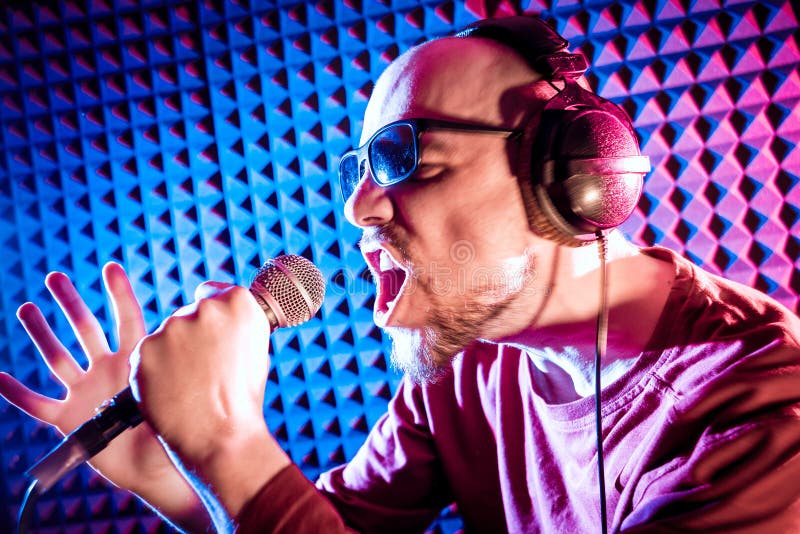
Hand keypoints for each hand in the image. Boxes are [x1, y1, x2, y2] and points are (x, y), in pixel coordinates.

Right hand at [0, 264, 208, 528]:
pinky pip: (36, 403)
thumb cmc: (183, 427)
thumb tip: (231, 319)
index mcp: (137, 358)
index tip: (112, 267)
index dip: (118, 293)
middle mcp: (107, 369)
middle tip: (56, 277)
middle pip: (85, 329)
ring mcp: (85, 392)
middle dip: (70, 302)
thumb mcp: (190, 385)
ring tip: (27, 310)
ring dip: (41, 334)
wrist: (167, 466)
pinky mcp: (68, 419)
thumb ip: (202, 356)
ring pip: (57, 356)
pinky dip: (15, 391)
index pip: (126, 317)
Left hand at [131, 282, 289, 522]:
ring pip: (168, 335)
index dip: (215, 316)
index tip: (217, 334)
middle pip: (190, 313)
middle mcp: (204, 309)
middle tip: (205, 368)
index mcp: (238, 304)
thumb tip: (218, 315)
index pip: (214, 293)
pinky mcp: (144, 350)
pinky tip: (172, 389)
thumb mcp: (255, 350)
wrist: (221, 438)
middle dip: (194, 336)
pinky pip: (147, 354)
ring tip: (190, 384)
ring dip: (174, 353)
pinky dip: (155, 369)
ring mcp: (172, 328)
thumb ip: (234, 324)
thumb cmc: (242, 398)